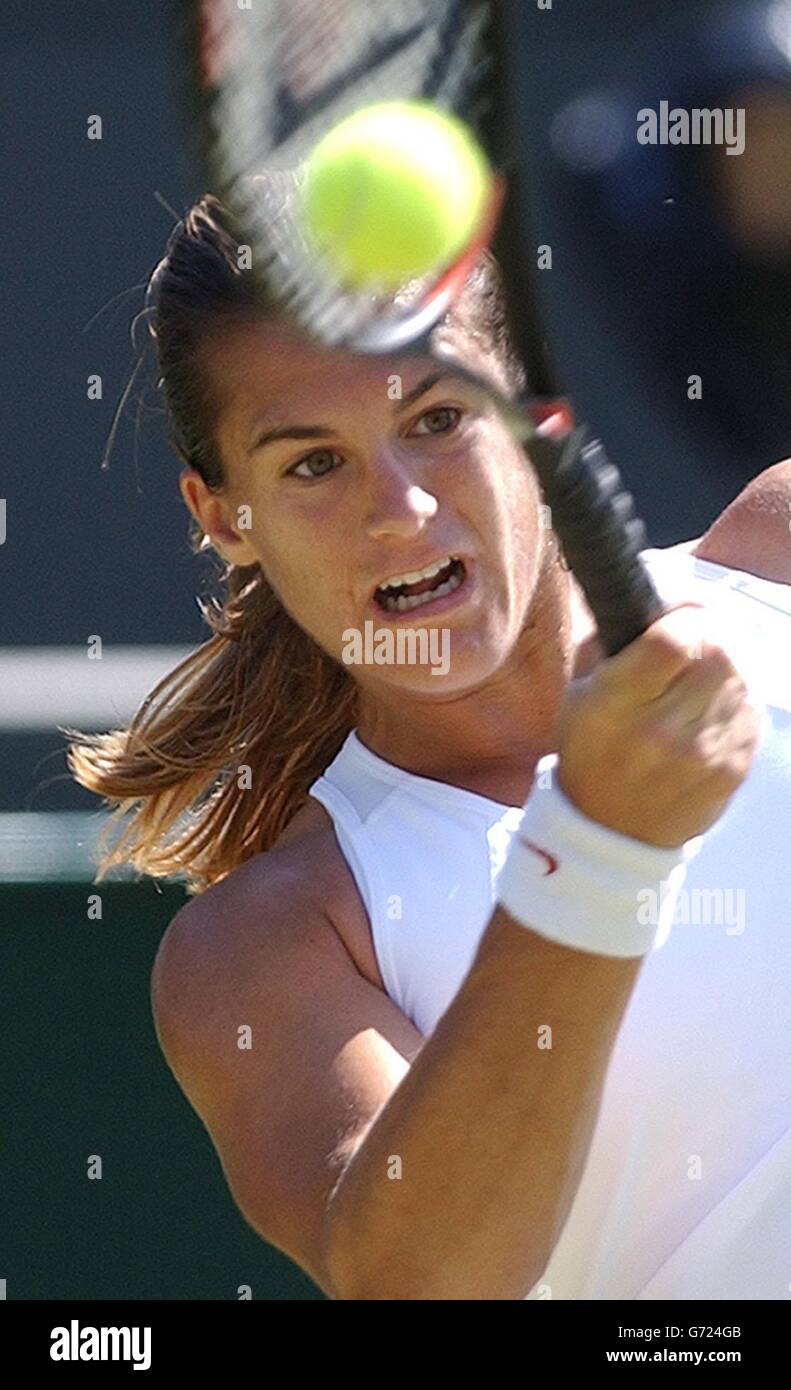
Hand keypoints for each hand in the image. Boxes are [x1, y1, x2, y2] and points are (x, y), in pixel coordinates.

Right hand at [556, 604, 762, 846]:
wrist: (613, 829)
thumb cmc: (593, 750)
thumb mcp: (580, 692)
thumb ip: (614, 638)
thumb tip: (659, 591)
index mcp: (614, 707)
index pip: (672, 641)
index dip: (683, 614)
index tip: (677, 614)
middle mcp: (662, 732)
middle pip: (718, 650)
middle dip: (710, 631)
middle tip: (695, 637)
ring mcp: (705, 753)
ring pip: (742, 674)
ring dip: (727, 662)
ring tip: (700, 674)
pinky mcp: (736, 768)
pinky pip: (754, 707)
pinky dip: (737, 696)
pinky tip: (711, 707)